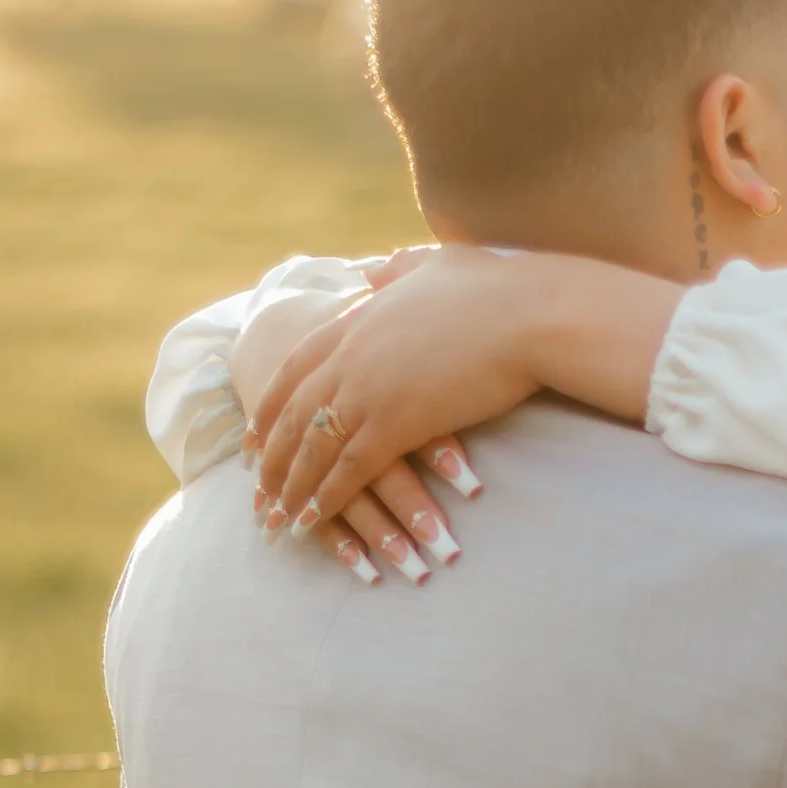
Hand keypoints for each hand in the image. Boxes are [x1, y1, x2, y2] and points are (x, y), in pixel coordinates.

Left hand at [244, 252, 499, 587]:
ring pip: (313, 448)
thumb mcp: (432, 264)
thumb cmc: (496, 287)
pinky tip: (310, 523)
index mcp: (356, 318)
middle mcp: (350, 356)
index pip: (296, 368)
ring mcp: (368, 390)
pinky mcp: (395, 424)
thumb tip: (376, 268)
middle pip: (295, 415)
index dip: (272, 405)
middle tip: (257, 490)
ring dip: (290, 489)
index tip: (256, 433)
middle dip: (272, 458)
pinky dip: (325, 499)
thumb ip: (397, 269)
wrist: (530, 312)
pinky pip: (347, 470)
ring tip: (274, 521)